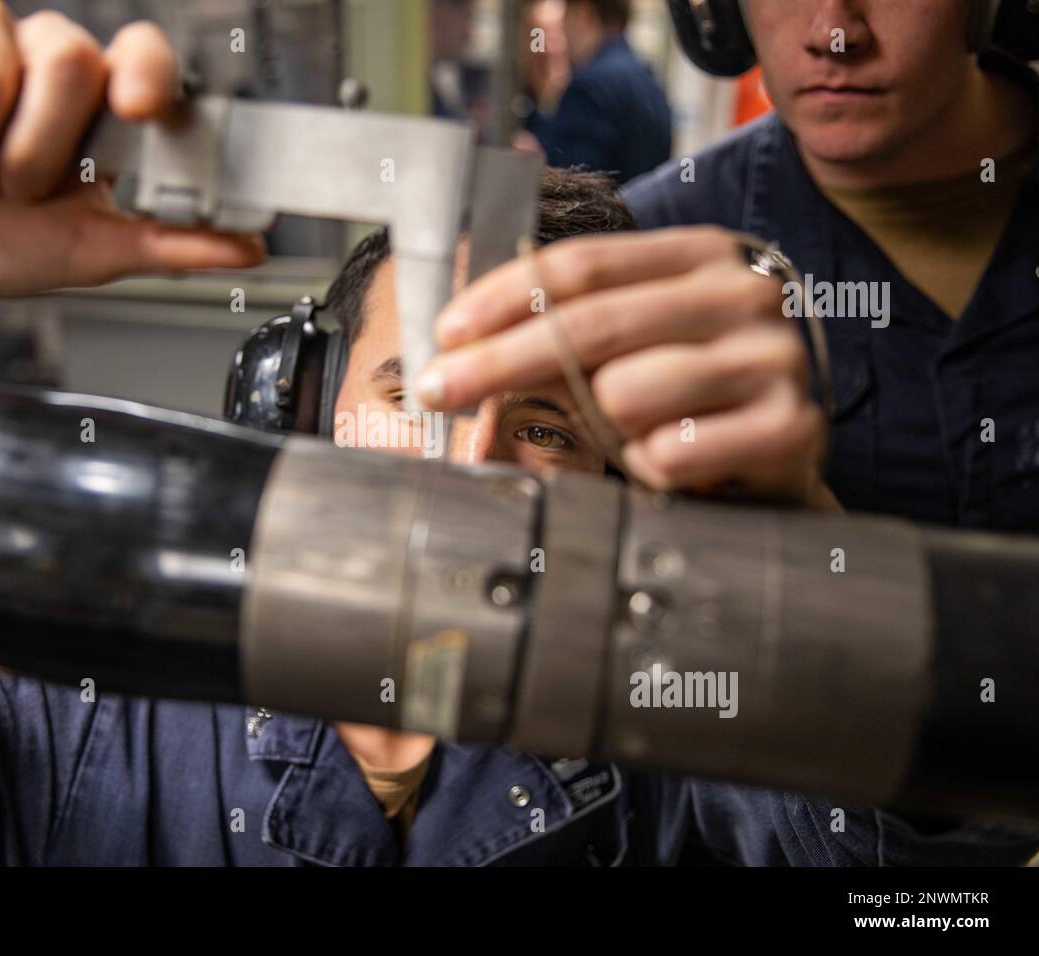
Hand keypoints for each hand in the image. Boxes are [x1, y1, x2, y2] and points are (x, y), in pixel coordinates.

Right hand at [0, 0, 261, 365]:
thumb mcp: (92, 253)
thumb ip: (171, 246)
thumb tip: (250, 249)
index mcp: (98, 100)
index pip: (142, 53)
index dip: (146, 73)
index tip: (139, 110)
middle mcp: (45, 54)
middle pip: (66, 58)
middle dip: (32, 150)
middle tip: (13, 190)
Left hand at [417, 227, 832, 505]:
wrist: (781, 466)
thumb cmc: (692, 402)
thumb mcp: (636, 346)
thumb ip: (570, 332)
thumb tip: (463, 345)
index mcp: (703, 256)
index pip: (582, 265)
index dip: (502, 296)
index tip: (446, 332)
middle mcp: (745, 294)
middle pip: (590, 324)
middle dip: (497, 361)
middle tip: (437, 390)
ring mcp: (774, 358)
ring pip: (624, 394)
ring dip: (609, 430)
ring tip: (642, 435)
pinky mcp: (788, 427)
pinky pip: (666, 453)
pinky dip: (652, 470)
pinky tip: (682, 465)